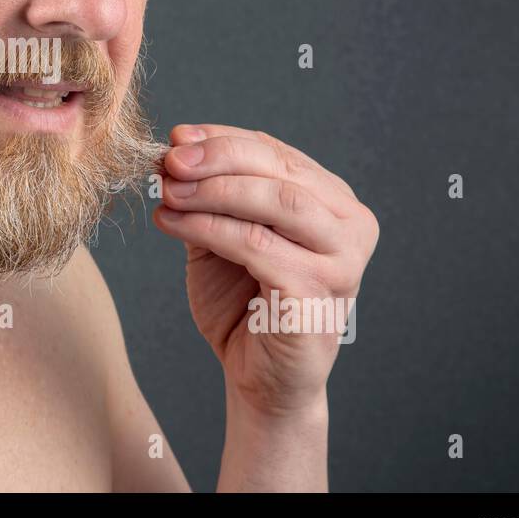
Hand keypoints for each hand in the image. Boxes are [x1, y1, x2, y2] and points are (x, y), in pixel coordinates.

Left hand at [153, 124, 378, 416]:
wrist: (260, 380)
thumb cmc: (244, 306)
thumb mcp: (224, 237)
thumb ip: (210, 197)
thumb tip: (175, 151)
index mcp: (332, 201)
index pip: (276, 152)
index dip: (223, 138)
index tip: (177, 137)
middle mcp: (350, 224)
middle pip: (279, 171)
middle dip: (217, 160)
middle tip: (170, 161)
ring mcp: (342, 259)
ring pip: (275, 203)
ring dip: (212, 191)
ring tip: (168, 192)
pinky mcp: (318, 291)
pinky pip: (258, 246)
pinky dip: (210, 228)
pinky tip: (174, 224)